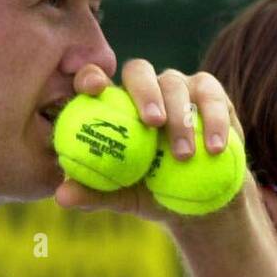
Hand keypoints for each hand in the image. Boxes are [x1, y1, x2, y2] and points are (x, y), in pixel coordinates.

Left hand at [53, 60, 248, 222]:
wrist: (200, 205)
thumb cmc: (153, 195)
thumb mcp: (122, 198)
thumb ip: (93, 193)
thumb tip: (61, 197)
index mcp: (114, 105)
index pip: (97, 79)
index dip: (90, 76)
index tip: (93, 89)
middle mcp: (145, 88)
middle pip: (139, 70)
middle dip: (143, 92)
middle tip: (152, 123)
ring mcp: (179, 87)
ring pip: (176, 85)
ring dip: (180, 119)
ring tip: (183, 156)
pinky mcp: (211, 95)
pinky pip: (211, 99)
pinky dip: (213, 123)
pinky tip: (214, 149)